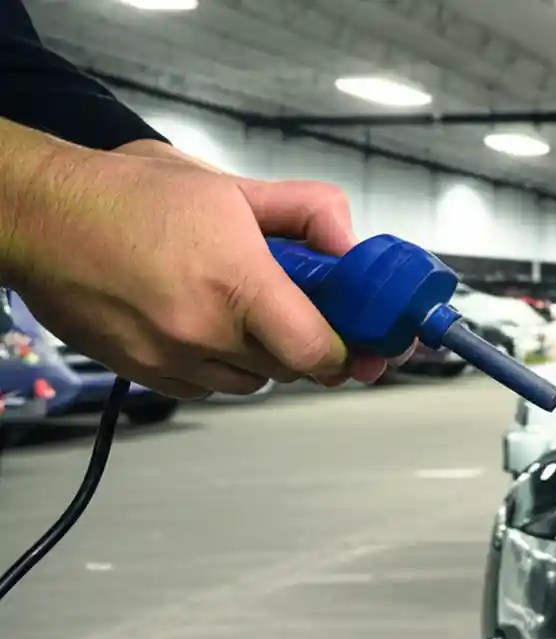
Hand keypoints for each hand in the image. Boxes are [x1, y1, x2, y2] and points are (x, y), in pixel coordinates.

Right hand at [114, 139, 413, 381]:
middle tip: (306, 311)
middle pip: (291, 369)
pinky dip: (221, 365)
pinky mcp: (145, 373)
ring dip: (264, 355)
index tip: (364, 344)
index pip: (319, 351)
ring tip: (243, 307)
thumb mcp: (232, 186)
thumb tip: (349, 242)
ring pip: (251, 382)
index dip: (349, 353)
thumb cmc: (129, 195)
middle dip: (308, 344)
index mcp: (238, 283)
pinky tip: (205, 323)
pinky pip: (208, 386)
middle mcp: (206, 331)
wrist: (41, 215)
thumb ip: (306, 211)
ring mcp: (172, 359)